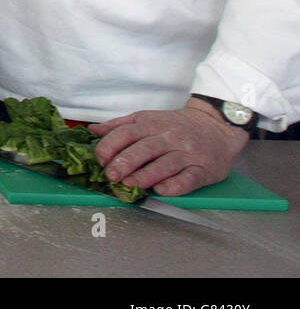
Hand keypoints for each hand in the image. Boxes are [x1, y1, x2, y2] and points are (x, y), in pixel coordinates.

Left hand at [89, 100, 249, 195]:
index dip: (111, 146)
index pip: (127, 132)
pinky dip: (174, 185)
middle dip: (125, 162)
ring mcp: (188, 153)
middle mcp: (170, 136)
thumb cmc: (176, 125)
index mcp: (152, 123)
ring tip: (130, 184)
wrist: (217, 126)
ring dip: (145, 175)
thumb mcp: (147, 118)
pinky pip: (188, 178)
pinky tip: (160, 190)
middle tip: (111, 175)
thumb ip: (119, 126)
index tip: (99, 159)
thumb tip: (92, 131)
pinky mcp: (204, 169)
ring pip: (165, 164)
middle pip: (145, 148)